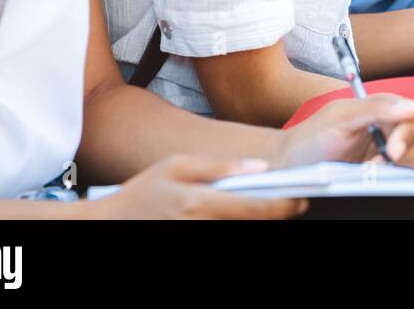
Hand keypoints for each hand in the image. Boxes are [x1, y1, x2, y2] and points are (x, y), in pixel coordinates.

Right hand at [89, 154, 310, 219]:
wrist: (110, 223)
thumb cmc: (145, 190)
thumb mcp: (178, 165)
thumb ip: (220, 167)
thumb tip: (260, 169)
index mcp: (198, 203)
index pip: (255, 209)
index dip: (284, 206)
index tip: (302, 200)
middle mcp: (200, 227)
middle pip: (254, 226)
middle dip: (276, 216)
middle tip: (293, 203)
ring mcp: (196, 240)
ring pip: (242, 234)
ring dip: (259, 223)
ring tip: (270, 210)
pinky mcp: (193, 247)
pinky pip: (226, 239)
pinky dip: (240, 228)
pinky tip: (246, 218)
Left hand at [273, 95, 413, 170]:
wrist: (292, 166)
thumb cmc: (312, 138)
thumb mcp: (340, 117)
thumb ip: (376, 107)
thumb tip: (413, 105)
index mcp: (387, 109)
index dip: (411, 133)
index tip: (392, 151)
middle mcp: (395, 129)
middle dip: (410, 154)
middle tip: (381, 164)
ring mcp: (395, 154)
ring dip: (406, 169)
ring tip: (375, 172)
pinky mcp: (392, 175)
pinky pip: (413, 177)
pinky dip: (403, 181)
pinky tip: (381, 181)